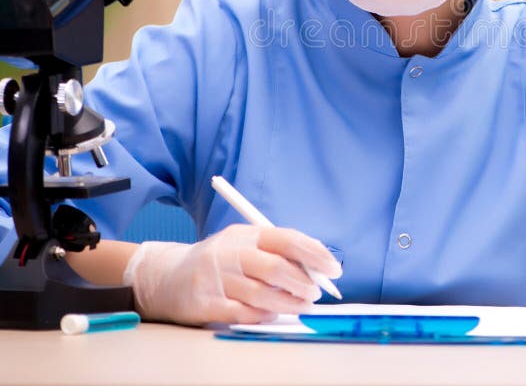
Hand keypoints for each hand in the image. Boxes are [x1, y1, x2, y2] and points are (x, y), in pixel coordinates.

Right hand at [122, 224, 342, 324]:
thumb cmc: (219, 262)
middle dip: (303, 283)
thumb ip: (275, 253)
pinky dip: (263, 316)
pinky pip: (242, 314)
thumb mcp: (244, 246)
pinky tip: (273, 315)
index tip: (333, 269)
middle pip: (275, 267)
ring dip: (288, 303)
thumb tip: (316, 269)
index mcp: (245, 234)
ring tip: (303, 307)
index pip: (287, 239)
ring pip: (261, 294)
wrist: (166, 276)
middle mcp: (230, 252)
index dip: (315, 254)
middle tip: (317, 293)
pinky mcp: (205, 303)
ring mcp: (216, 278)